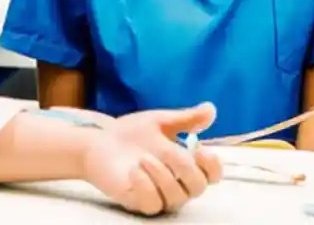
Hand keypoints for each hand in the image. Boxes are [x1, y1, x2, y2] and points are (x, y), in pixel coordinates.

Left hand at [81, 103, 222, 215]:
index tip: (201, 150)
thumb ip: (185, 118)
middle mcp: (177, 184)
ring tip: (142, 157)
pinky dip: (145, 186)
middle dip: (184, 167)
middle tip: (166, 150)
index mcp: (186, 164)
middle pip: (198, 188)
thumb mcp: (160, 121)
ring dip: (162, 175)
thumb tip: (211, 109)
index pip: (212, 175)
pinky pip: (153, 204)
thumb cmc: (132, 133)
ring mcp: (159, 195)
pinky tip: (133, 170)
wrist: (100, 141)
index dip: (213, 166)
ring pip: (176, 198)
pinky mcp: (140, 202)